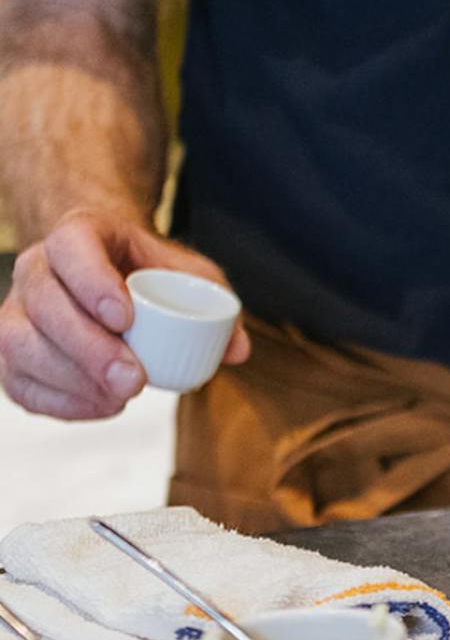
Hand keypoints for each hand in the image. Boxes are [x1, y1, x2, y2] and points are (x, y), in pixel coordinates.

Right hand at [0, 209, 249, 418]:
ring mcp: (15, 309)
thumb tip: (238, 351)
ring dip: (70, 379)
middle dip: (88, 348)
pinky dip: (59, 401)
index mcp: (78, 233)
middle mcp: (36, 267)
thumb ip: (217, 304)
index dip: (92, 282)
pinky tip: (102, 405)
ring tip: (122, 397)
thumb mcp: (189, 273)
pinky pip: (17, 380)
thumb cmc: (149, 271)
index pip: (71, 247)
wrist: (108, 272)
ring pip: (18, 344)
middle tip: (134, 380)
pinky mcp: (12, 351)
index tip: (126, 319)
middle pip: (43, 304)